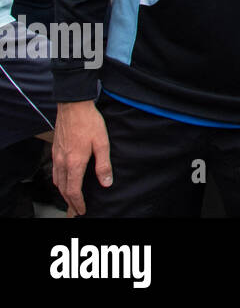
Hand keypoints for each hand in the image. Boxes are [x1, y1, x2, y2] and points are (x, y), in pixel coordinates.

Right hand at [53, 100, 111, 215]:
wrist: (73, 107)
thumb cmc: (89, 123)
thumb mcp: (102, 143)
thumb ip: (103, 165)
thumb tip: (106, 182)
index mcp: (75, 163)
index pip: (73, 190)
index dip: (78, 202)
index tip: (83, 209)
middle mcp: (63, 162)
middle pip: (63, 189)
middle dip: (70, 202)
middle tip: (77, 209)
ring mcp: (57, 156)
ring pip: (57, 181)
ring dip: (64, 192)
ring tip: (71, 198)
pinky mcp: (55, 150)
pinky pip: (55, 171)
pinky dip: (59, 181)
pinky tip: (64, 179)